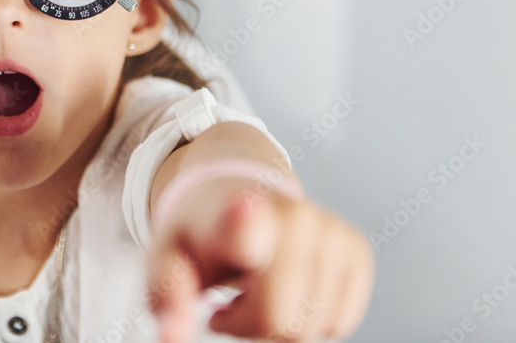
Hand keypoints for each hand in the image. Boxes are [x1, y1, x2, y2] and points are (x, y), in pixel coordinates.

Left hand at [146, 177, 374, 341]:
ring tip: (253, 294)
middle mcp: (292, 214)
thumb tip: (168, 340)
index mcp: (237, 211)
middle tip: (225, 307)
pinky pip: (339, 323)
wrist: (235, 195)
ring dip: (277, 328)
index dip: (244, 226)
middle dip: (248, 328)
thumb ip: (166, 296)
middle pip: (279, 318)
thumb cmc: (200, 235)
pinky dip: (311, 323)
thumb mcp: (167, 259)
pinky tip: (286, 293)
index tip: (244, 206)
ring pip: (312, 328)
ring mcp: (331, 230)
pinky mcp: (357, 249)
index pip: (245, 224)